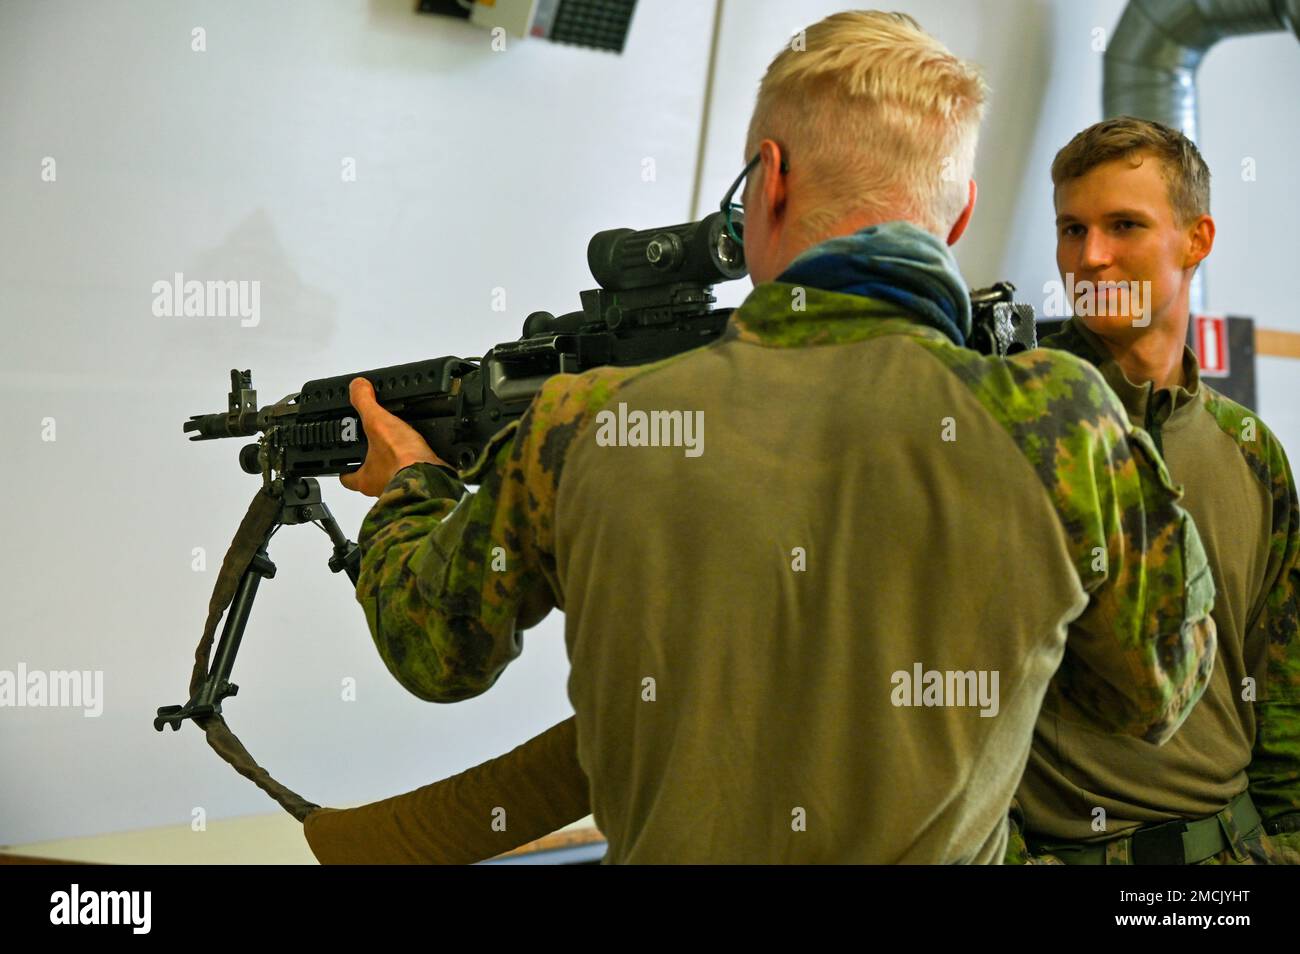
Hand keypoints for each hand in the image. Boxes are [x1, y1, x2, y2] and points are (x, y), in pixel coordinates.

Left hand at [339, 377, 446, 496]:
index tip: (344, 460)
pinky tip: (419, 451)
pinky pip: (415, 475)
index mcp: (365, 479)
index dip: (344, 469)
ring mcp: (402, 486)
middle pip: (371, 479)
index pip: (347, 478)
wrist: (432, 475)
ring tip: (400, 445)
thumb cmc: (401, 459)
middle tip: (375, 448)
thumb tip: (357, 386)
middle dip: (373, 464)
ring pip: (394, 478)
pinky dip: (416, 464)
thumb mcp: (377, 422)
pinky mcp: (421, 483)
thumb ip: (364, 403)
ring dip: (396, 465)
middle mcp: (382, 488)